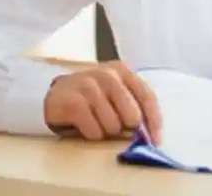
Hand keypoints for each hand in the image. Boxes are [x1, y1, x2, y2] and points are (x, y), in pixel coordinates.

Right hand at [44, 61, 162, 144]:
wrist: (56, 94)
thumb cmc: (91, 96)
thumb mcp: (114, 93)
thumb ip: (132, 105)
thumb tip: (148, 133)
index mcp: (123, 71)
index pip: (147, 97)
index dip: (154, 121)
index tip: (156, 140)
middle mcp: (108, 75)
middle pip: (132, 115)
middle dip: (126, 128)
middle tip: (114, 127)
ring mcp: (89, 86)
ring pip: (113, 126)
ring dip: (106, 131)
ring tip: (95, 122)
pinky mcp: (74, 101)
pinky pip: (94, 131)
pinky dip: (92, 134)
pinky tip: (84, 125)